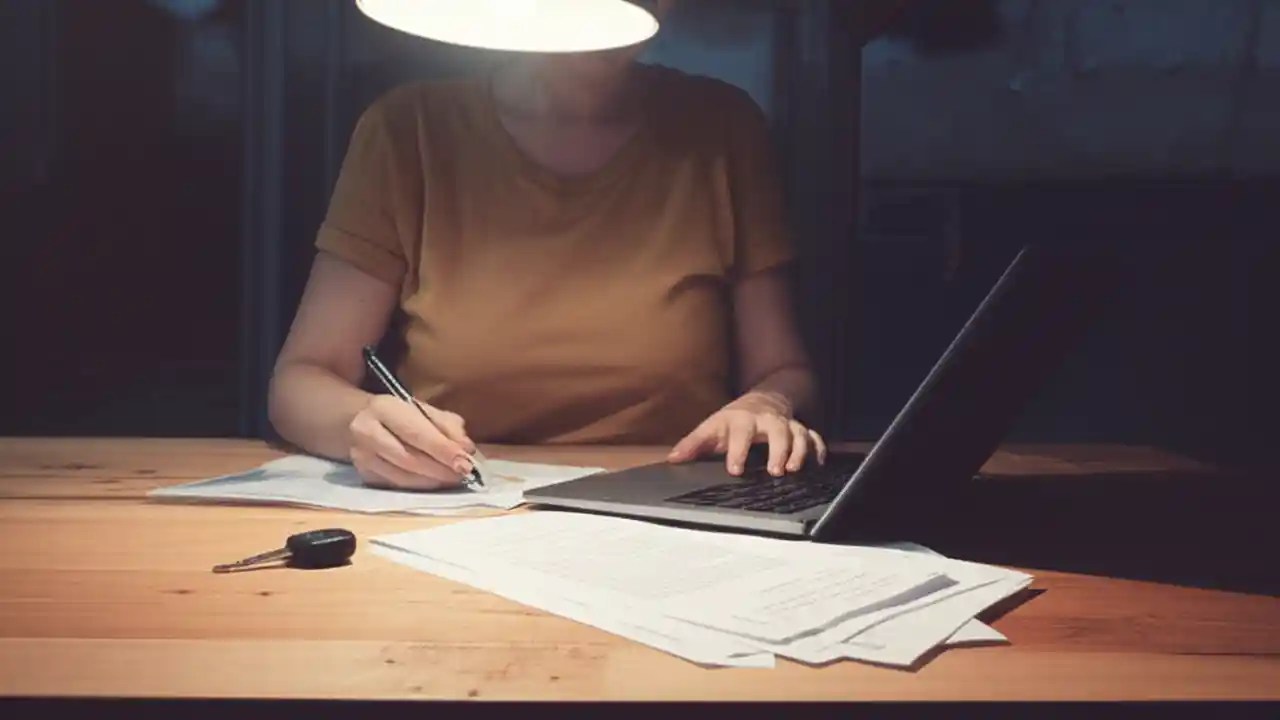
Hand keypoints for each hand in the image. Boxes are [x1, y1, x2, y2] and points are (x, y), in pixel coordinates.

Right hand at [347, 394, 476, 489]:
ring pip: (401, 477)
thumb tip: (466, 449)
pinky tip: (435, 484)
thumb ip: (447, 426)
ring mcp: (361, 456)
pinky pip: (395, 486)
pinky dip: (419, 487)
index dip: (443, 450)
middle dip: (440, 469)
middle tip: (463, 474)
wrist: (356, 419)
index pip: (417, 433)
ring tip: (453, 480)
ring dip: (432, 481)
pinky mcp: (363, 475)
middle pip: (408, 458)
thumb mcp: (423, 410)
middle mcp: (367, 432)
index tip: (465, 463)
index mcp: (384, 408)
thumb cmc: (399, 414)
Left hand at [667, 391, 827, 476]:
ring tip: (794, 470)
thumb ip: (693, 444)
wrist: (761, 401)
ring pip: (799, 433)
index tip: (736, 470)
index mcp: (741, 421)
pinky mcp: (800, 430)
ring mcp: (786, 424)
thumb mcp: (711, 428)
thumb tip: (672, 459)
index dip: (738, 451)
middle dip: (778, 450)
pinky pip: (815, 437)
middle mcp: (767, 421)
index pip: (740, 434)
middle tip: (775, 472)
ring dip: (799, 451)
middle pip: (777, 431)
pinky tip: (818, 465)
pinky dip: (819, 449)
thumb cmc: (731, 422)